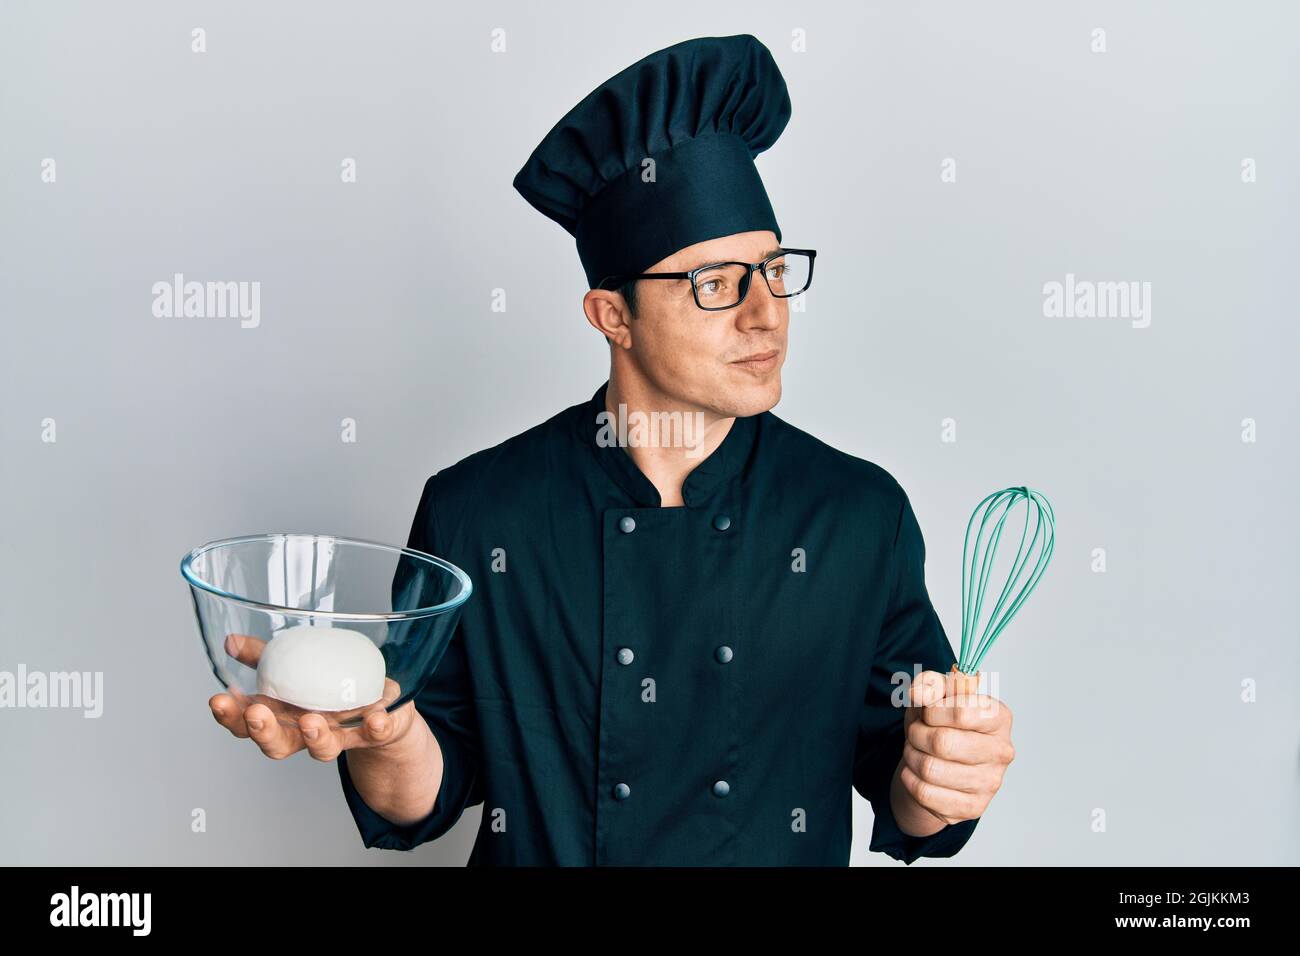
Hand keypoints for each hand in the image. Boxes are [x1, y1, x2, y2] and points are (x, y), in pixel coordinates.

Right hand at [208, 632, 416, 761]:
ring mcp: (340, 735)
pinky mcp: (375, 732)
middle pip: (278, 744)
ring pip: (322, 747)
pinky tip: (375, 717)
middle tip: (257, 714)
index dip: (231, 716)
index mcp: (283, 717)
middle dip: (265, 732)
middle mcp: (306, 733)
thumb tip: (231, 640)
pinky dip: (374, 727)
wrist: (381, 711)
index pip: (247, 724)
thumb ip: (263, 656)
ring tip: (311, 720)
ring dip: (315, 736)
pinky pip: (375, 734)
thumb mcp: (295, 667)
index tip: (218, 699)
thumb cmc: (327, 689)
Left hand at [898, 669, 1014, 826]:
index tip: (927, 710)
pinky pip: (925, 793)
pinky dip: (910, 779)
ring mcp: (990, 783)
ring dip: (911, 756)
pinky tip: (917, 771)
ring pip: (930, 769)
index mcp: (999, 717)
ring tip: (916, 750)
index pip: (961, 711)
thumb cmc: (942, 722)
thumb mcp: (935, 694)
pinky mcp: (973, 807)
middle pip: (943, 743)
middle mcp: (1002, 751)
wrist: (941, 761)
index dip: (932, 709)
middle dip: (917, 734)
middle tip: (915, 732)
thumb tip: (921, 693)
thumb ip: (929, 683)